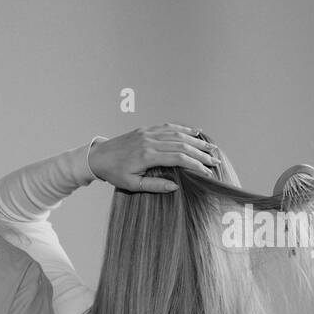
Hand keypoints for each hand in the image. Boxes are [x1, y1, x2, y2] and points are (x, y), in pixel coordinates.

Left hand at [88, 123, 218, 192]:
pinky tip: (194, 133)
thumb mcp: (132, 185)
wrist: (98, 157)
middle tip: (215, 160)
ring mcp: (148, 133)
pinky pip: (168, 127)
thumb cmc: (114, 173)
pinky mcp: (146, 129)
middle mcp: (150, 142)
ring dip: (196, 140)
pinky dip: (183, 129)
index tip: (207, 171)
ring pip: (177, 134)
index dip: (195, 164)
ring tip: (210, 147)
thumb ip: (154, 186)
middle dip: (201, 153)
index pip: (178, 158)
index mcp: (147, 156)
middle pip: (182, 145)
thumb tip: (175, 186)